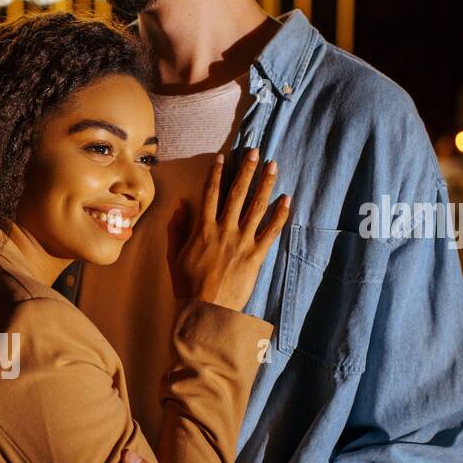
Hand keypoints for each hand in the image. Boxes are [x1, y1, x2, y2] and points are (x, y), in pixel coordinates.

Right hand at [166, 148, 290, 310]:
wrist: (206, 310)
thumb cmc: (188, 285)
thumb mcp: (174, 256)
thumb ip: (177, 229)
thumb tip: (181, 205)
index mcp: (203, 229)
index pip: (210, 194)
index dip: (216, 174)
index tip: (223, 158)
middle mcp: (224, 230)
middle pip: (237, 194)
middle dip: (246, 170)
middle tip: (255, 151)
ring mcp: (242, 242)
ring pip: (257, 207)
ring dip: (266, 184)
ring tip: (273, 166)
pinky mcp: (256, 256)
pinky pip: (271, 231)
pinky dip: (280, 215)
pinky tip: (287, 199)